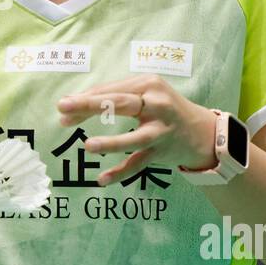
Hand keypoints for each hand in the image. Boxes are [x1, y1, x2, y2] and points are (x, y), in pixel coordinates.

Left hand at [56, 74, 217, 184]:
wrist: (203, 132)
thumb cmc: (162, 108)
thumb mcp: (143, 95)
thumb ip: (110, 99)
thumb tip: (70, 113)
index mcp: (149, 84)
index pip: (112, 90)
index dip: (85, 98)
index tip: (62, 106)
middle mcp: (158, 104)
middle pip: (121, 104)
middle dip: (91, 105)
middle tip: (64, 108)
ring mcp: (162, 130)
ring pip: (135, 138)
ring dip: (112, 143)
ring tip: (88, 146)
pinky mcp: (164, 151)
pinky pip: (140, 163)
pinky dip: (121, 172)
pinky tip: (102, 180)